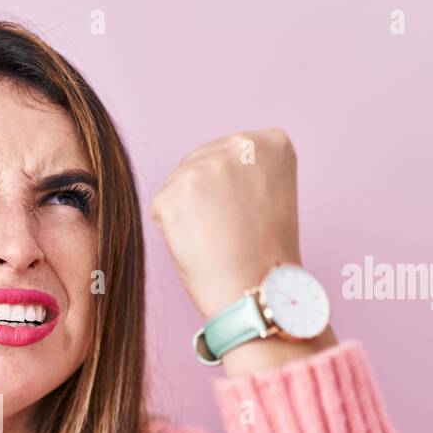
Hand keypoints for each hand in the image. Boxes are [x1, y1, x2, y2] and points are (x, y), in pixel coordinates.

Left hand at [150, 127, 301, 319]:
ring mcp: (201, 167)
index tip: (248, 213)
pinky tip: (198, 245)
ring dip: (188, 211)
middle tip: (227, 231)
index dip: (232, 189)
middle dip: (205, 195)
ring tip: (215, 239)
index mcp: (270, 142)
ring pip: (178, 185)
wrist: (259, 290)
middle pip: (199, 162)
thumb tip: (201, 170)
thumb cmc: (267, 253)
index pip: (230, 153)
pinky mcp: (171, 194)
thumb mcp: (269, 192)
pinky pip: (162, 208)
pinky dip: (172, 229)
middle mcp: (237, 144)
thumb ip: (242, 171)